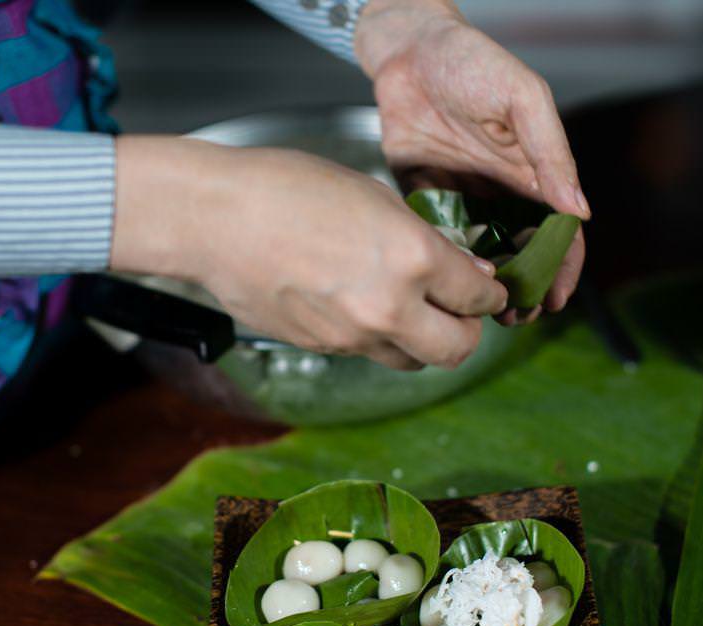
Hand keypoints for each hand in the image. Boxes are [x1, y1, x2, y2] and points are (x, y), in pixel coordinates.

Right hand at [110, 136, 507, 369]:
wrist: (213, 219)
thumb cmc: (285, 189)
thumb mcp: (373, 197)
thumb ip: (424, 241)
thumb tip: (463, 271)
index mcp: (411, 259)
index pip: (478, 297)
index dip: (490, 294)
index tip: (488, 289)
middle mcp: (388, 308)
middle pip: (456, 350)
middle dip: (467, 331)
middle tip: (461, 311)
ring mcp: (351, 336)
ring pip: (411, 360)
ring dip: (422, 340)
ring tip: (410, 309)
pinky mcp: (321, 349)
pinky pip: (366, 353)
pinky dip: (376, 337)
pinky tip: (359, 303)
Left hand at [355, 0, 589, 321]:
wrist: (406, 49)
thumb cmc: (472, 62)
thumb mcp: (523, 100)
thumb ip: (552, 154)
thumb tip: (579, 210)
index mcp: (532, 173)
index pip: (559, 231)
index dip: (562, 269)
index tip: (555, 301)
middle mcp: (500, 192)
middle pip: (520, 255)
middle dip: (524, 290)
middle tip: (514, 317)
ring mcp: (463, 198)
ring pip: (480, 257)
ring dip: (484, 287)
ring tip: (480, 311)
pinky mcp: (424, 198)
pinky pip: (436, 241)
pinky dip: (443, 264)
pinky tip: (441, 283)